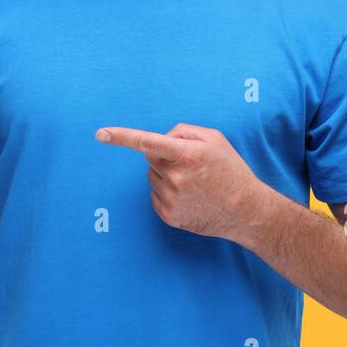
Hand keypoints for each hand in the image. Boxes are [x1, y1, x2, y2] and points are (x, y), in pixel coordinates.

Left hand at [94, 123, 262, 239]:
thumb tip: (159, 138)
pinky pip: (155, 195)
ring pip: (152, 177)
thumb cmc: (231, 170)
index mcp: (187, 155)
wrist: (246, 211)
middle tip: (191, 166)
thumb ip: (183, 131)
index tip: (100, 134)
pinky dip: (166, 192)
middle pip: (151, 158)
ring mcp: (171, 199)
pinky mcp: (168, 215)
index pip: (146, 142)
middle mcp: (176, 177)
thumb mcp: (214, 139)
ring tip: (194, 183)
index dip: (121, 137)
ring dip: (166, 175)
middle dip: (164, 157)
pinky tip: (189, 197)